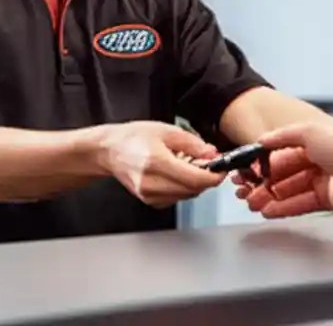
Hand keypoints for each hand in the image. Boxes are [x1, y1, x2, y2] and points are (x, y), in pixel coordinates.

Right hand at [98, 122, 226, 207]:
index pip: (195, 179)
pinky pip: (176, 198)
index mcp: (156, 162)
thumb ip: (193, 144)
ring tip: (189, 165)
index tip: (222, 169)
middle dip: (206, 178)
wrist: (110, 151)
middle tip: (209, 163)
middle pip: (193, 190)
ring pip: (187, 195)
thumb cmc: (134, 138)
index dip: (214, 176)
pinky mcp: (149, 201)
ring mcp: (149, 195)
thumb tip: (212, 154)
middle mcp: (152, 183)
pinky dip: (183, 188)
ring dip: (195, 183)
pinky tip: (177, 174)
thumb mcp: (166, 130)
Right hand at [234, 120, 332, 218]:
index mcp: (317, 139)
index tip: (248, 169)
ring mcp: (325, 180)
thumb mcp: (311, 131)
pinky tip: (268, 211)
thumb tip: (262, 139)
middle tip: (245, 190)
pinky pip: (302, 204)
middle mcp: (321, 158)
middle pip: (286, 172)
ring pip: (291, 189)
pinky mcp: (329, 200)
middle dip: (265, 181)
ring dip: (271, 196)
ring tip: (252, 204)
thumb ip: (283, 135)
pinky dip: (284, 208)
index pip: (284, 149)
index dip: (265, 159)